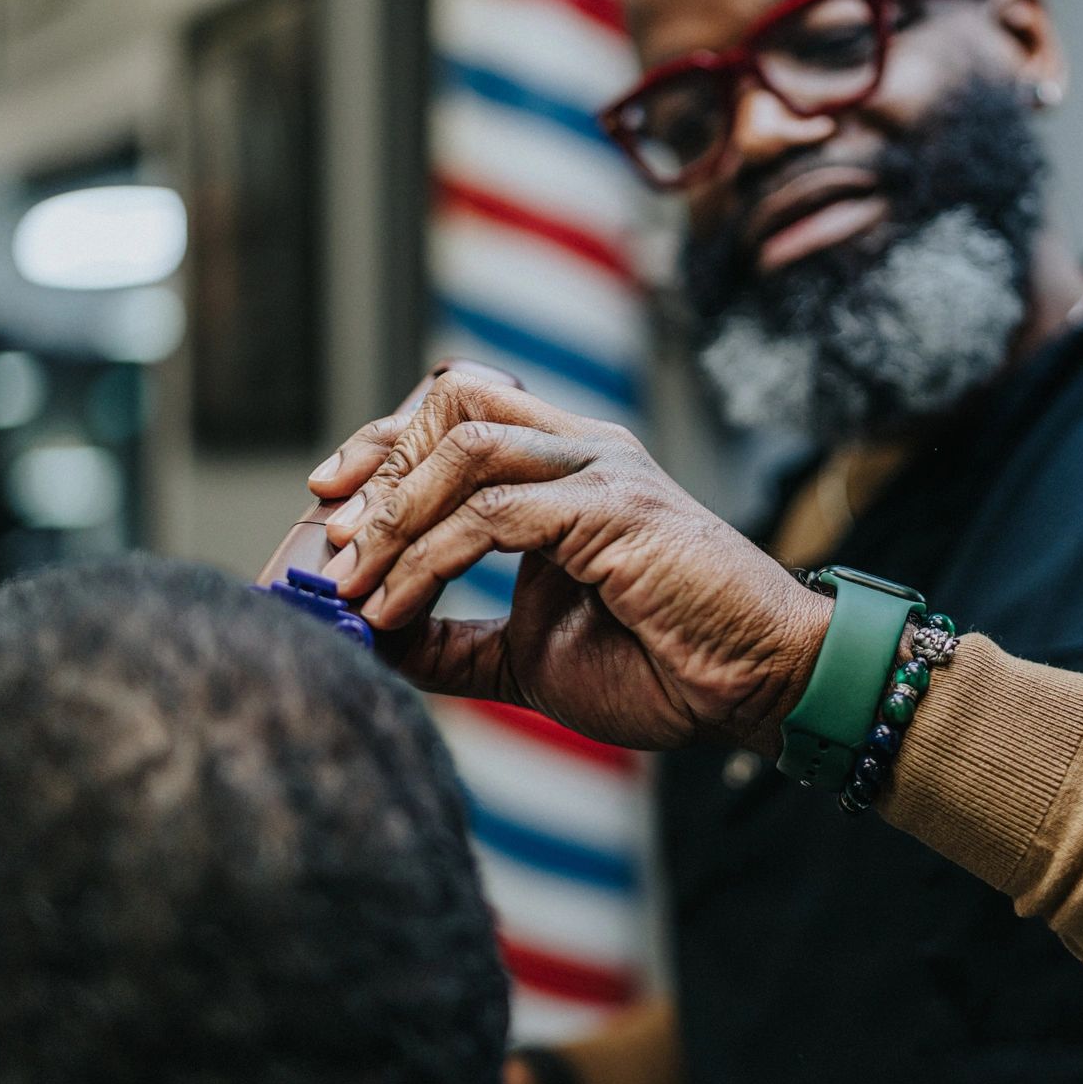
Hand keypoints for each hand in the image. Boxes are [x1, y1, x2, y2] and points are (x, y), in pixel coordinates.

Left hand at [306, 373, 829, 751]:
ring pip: (466, 447)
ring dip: (394, 517)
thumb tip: (366, 640)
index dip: (385, 443)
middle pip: (455, 397)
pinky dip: (426, 563)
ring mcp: (600, 471)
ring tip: (355, 586)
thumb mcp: (526, 655)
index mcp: (566, 471)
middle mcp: (582, 451)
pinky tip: (391, 612)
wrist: (753, 686)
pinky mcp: (612, 509)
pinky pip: (491, 517)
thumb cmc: (662, 666)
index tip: (329, 501)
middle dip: (379, 460)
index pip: (459, 407)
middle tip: (335, 540)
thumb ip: (453, 642)